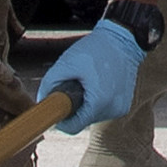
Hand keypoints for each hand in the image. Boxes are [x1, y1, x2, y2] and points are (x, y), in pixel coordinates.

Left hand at [44, 5, 154, 131]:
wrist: (123, 39)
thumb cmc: (97, 49)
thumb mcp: (67, 63)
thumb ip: (50, 83)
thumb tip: (42, 99)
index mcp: (99, 102)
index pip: (73, 127)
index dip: (61, 120)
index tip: (56, 108)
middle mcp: (112, 109)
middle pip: (83, 121)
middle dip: (74, 107)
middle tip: (73, 87)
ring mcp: (120, 108)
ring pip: (93, 116)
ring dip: (86, 104)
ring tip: (88, 83)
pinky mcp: (124, 105)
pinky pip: (104, 110)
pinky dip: (97, 101)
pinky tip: (99, 84)